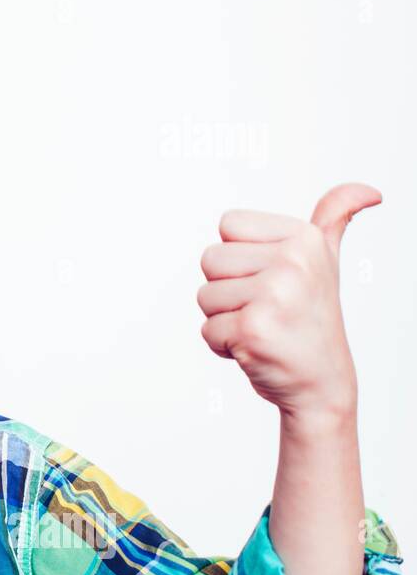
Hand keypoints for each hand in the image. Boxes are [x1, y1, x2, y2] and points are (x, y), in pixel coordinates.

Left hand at [196, 182, 378, 418]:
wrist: (322, 382)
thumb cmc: (313, 317)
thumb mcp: (326, 261)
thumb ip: (334, 218)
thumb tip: (369, 191)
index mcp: (304, 238)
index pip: (228, 225)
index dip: (239, 256)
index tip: (270, 277)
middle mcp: (293, 262)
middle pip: (210, 259)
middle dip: (227, 289)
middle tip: (264, 308)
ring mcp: (273, 296)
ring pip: (205, 296)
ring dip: (224, 318)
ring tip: (262, 327)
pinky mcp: (253, 329)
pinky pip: (207, 330)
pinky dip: (223, 346)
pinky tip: (256, 348)